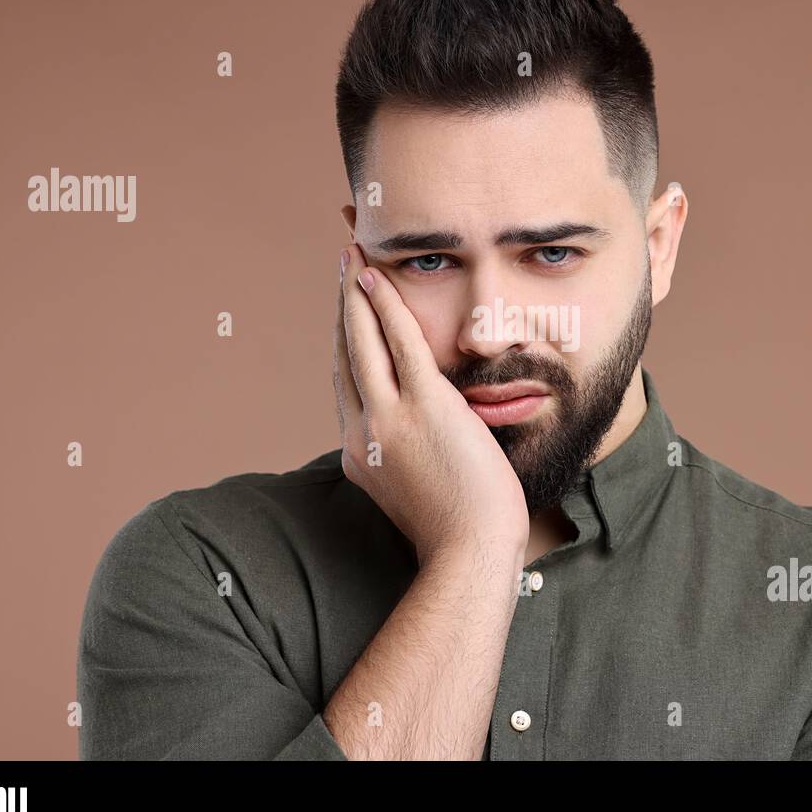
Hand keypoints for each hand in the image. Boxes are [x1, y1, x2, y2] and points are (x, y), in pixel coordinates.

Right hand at [333, 243, 529, 567]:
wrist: (469, 553)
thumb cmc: (459, 531)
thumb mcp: (416, 491)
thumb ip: (408, 458)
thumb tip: (422, 442)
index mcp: (360, 452)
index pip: (347, 384)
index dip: (344, 342)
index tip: (346, 312)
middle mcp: (362, 431)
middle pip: (344, 355)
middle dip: (343, 307)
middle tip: (342, 268)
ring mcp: (387, 418)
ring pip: (360, 341)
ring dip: (354, 294)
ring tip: (352, 258)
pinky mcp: (422, 407)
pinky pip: (398, 342)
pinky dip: (384, 305)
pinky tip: (376, 277)